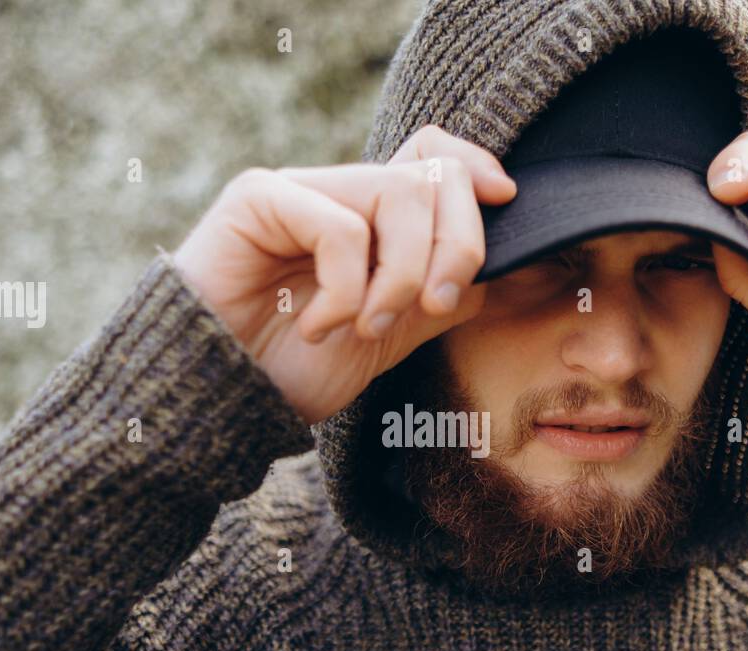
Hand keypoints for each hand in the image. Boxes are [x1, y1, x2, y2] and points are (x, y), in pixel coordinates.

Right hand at [171, 125, 516, 424]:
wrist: (221, 400)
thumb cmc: (294, 371)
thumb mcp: (394, 335)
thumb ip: (448, 296)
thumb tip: (526, 267)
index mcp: (371, 220)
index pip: (433, 154)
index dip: (474, 166)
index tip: (505, 201)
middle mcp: (339, 195)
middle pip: (432, 173)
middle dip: (456, 245)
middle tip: (434, 305)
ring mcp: (299, 191)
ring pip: (398, 193)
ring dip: (401, 275)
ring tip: (367, 325)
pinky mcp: (259, 199)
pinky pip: (341, 226)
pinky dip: (346, 291)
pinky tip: (316, 326)